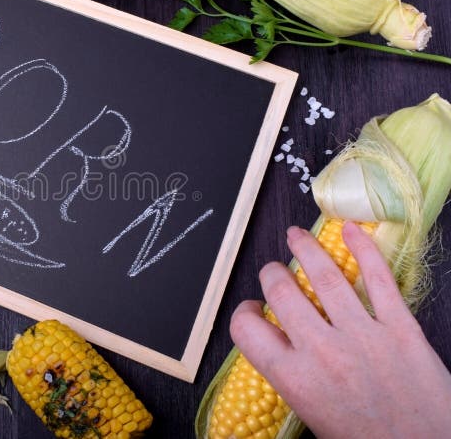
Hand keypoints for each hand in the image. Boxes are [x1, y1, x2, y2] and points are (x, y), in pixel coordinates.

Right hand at [230, 222, 450, 437]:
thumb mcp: (311, 413)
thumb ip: (291, 375)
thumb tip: (279, 344)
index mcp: (294, 378)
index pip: (246, 328)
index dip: (244, 312)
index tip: (253, 310)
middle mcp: (322, 351)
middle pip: (282, 292)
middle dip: (272, 274)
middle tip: (274, 272)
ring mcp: (363, 335)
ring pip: (325, 277)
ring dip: (306, 249)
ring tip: (297, 236)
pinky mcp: (401, 328)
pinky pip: (379, 279)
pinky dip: (364, 250)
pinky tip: (351, 231)